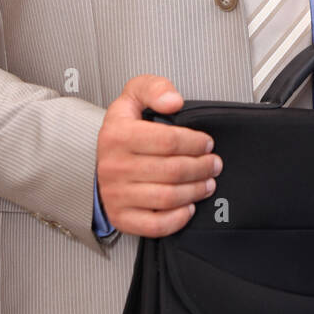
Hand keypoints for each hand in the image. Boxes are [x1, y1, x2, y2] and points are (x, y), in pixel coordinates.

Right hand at [96, 76, 221, 235]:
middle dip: (201, 167)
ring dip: (195, 191)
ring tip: (208, 183)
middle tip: (214, 164)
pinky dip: (177, 219)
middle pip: (172, 171)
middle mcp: (114, 167)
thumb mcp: (134, 95)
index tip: (207, 143)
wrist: (100, 158)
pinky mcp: (122, 217)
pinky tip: (189, 207)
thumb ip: (154, 88)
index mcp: (118, 135)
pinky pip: (154, 225)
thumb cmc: (123, 128)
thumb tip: (173, 101)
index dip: (194, 143)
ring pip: (167, 197)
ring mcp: (116, 195)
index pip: (168, 141)